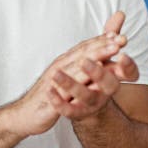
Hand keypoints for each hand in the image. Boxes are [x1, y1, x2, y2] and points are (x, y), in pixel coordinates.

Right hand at [7, 29, 127, 135]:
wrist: (26, 112)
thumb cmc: (50, 91)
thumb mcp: (70, 74)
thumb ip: (87, 61)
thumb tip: (104, 52)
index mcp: (67, 61)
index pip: (87, 47)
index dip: (104, 41)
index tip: (121, 35)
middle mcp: (61, 67)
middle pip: (83, 55)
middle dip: (102, 48)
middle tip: (119, 41)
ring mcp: (55, 83)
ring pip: (73, 71)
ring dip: (88, 64)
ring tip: (104, 60)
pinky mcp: (51, 101)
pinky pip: (61, 94)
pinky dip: (69, 87)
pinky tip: (82, 85)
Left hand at [48, 11, 139, 120]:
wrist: (86, 107)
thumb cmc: (96, 77)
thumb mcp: (103, 55)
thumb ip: (111, 35)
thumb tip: (120, 13)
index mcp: (115, 77)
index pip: (129, 71)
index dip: (128, 64)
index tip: (122, 52)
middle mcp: (106, 91)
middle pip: (108, 83)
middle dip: (97, 72)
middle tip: (86, 62)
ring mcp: (91, 103)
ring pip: (84, 95)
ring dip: (71, 84)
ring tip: (56, 75)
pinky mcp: (75, 112)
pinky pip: (68, 110)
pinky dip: (58, 101)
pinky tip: (49, 92)